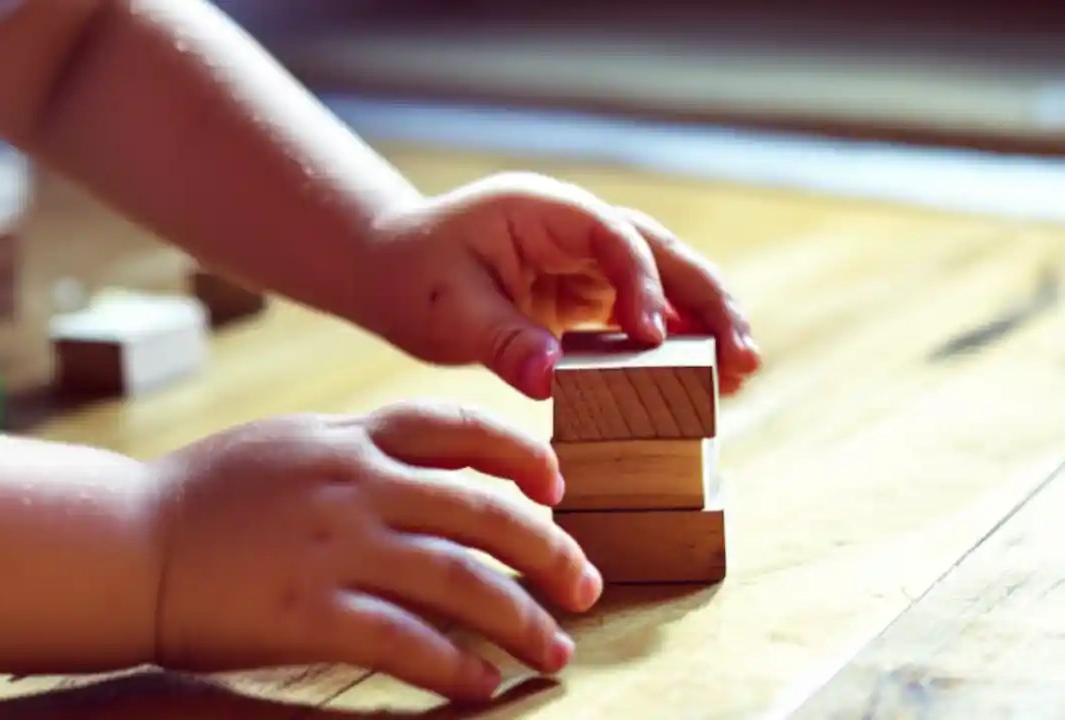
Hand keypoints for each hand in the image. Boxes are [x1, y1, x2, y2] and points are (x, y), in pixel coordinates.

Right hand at [146, 401, 601, 700]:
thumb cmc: (200, 495)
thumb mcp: (284, 444)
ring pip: (461, 581)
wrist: (123, 541)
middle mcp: (354, 486)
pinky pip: (406, 643)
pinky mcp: (310, 614)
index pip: (457, 429)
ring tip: (556, 650)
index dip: (520, 454)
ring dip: (521, 619)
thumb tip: (417, 463)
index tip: (558, 486)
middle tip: (585, 584)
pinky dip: (455, 667)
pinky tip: (482, 686)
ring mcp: (334, 548)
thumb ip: (353, 448)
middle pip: (483, 512)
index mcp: (347, 438)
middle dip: (548, 551)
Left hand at [361, 172, 761, 397]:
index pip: (615, 238)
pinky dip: (675, 340)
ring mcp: (587, 259)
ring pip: (664, 281)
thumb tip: (549, 380)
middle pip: (661, 254)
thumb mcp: (445, 310)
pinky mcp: (587, 293)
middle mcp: (577, 227)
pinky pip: (642, 312)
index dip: (643, 285)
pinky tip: (705, 375)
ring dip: (704, 321)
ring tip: (743, 370)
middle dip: (706, 302)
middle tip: (742, 355)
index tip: (653, 339)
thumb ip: (500, 339)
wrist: (393, 270)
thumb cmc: (413, 278)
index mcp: (544, 211)